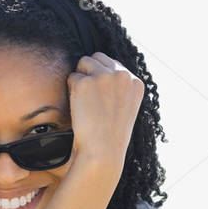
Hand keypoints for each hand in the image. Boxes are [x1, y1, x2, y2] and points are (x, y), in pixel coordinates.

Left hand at [65, 52, 145, 172]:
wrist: (102, 151)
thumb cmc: (110, 137)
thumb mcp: (125, 109)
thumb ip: (119, 89)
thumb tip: (103, 72)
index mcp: (135, 82)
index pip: (114, 64)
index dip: (102, 78)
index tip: (99, 96)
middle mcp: (122, 75)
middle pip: (98, 57)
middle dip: (90, 72)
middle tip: (88, 97)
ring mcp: (104, 76)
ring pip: (84, 63)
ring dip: (80, 79)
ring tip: (84, 102)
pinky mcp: (86, 82)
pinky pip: (72, 77)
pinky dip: (72, 91)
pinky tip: (79, 107)